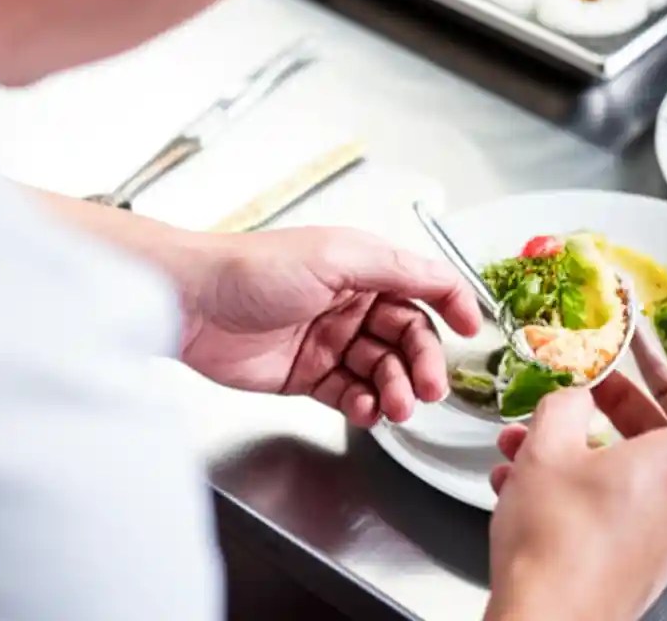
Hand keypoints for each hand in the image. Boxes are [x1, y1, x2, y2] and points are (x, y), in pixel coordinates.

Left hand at [180, 227, 482, 425]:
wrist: (193, 304)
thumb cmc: (255, 268)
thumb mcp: (338, 256)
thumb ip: (399, 270)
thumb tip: (448, 282)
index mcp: (361, 267)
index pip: (422, 287)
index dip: (451, 307)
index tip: (472, 332)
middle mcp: (350, 303)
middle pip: (407, 338)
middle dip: (422, 364)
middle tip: (429, 389)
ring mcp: (330, 341)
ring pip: (383, 371)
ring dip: (396, 390)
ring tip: (395, 405)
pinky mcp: (307, 376)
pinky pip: (351, 395)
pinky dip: (366, 406)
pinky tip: (368, 410)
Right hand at [483, 326, 666, 620]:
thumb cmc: (553, 542)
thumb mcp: (545, 450)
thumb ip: (562, 405)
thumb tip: (570, 394)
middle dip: (617, 402)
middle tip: (584, 383)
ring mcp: (664, 536)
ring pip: (630, 470)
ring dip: (579, 446)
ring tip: (523, 444)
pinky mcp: (639, 560)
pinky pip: (618, 505)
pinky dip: (579, 485)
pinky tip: (521, 484)